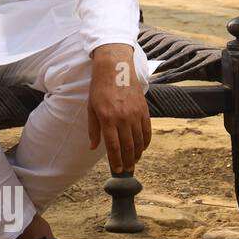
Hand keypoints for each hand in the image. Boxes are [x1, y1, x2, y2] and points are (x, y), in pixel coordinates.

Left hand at [88, 43, 151, 172]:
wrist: (116, 68)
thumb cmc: (99, 88)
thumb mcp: (91, 108)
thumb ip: (93, 129)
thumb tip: (93, 147)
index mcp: (108, 118)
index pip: (113, 146)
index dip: (116, 160)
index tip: (117, 170)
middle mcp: (123, 118)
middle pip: (128, 146)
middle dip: (128, 161)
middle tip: (127, 170)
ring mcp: (135, 114)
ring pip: (139, 141)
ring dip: (137, 153)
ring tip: (134, 161)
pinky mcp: (144, 110)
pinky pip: (147, 130)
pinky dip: (145, 142)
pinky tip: (142, 148)